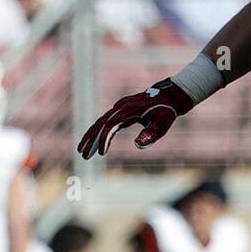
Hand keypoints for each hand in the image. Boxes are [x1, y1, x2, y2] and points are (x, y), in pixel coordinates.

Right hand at [77, 78, 193, 157]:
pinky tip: (93, 141)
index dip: (104, 139)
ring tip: (82, 151)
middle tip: (83, 155)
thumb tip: (137, 144)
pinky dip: (97, 131)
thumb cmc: (166, 112)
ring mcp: (119, 108)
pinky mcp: (120, 110)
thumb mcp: (162, 124)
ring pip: (100, 122)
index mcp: (128, 111)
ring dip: (91, 136)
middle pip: (100, 124)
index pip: (110, 125)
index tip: (101, 152)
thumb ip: (151, 134)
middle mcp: (120, 108)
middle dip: (91, 140)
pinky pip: (105, 121)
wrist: (168, 96)